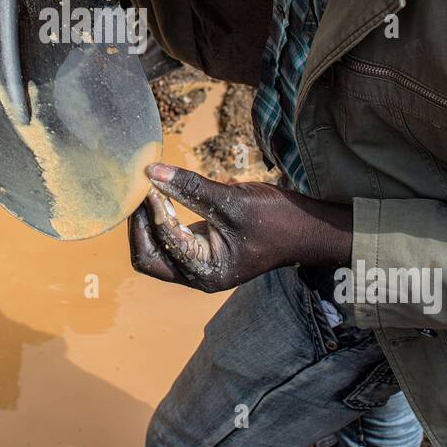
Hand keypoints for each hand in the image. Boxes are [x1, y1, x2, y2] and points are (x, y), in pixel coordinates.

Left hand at [128, 164, 353, 293]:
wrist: (306, 230)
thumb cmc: (276, 218)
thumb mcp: (232, 200)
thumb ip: (191, 188)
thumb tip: (152, 172)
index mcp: (205, 271)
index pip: (164, 243)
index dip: (153, 211)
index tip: (149, 182)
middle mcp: (197, 275)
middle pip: (148, 258)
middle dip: (139, 226)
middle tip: (139, 192)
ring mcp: (197, 265)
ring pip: (154, 252)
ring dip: (146, 224)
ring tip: (147, 193)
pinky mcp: (200, 251)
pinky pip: (167, 242)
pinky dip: (159, 222)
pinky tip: (160, 197)